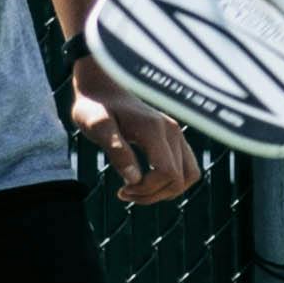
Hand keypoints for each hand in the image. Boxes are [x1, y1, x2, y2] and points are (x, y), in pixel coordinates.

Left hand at [74, 61, 203, 206]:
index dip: (147, 189)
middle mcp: (172, 131)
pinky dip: (169, 182)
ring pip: (189, 176)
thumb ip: (116, 150)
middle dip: (153, 195)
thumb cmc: (94, 107)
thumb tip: (134, 179)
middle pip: (180, 179)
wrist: (101, 88)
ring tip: (137, 190)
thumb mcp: (96, 127)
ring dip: (165, 192)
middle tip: (125, 193)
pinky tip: (145, 181)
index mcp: (153, 129)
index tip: (122, 189)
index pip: (167, 172)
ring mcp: (176, 133)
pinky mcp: (174, 137)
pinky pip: (186, 168)